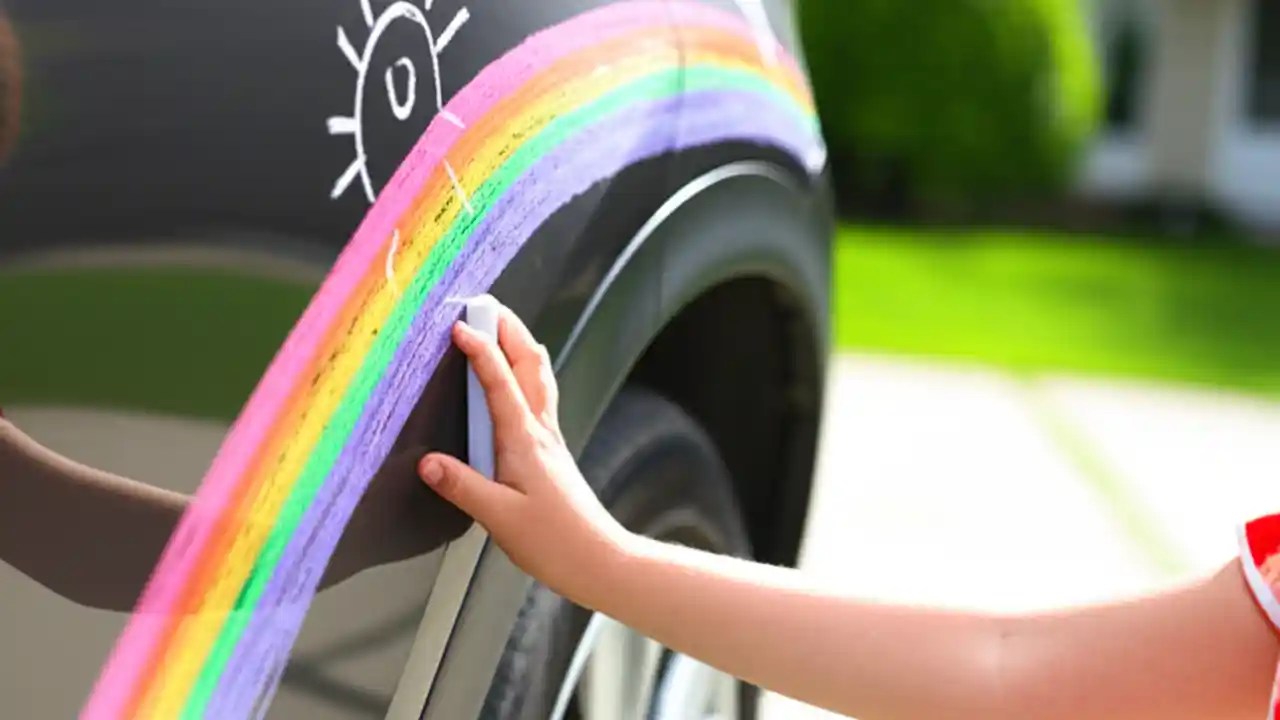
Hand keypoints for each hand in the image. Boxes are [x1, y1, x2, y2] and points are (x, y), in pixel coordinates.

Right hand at [417, 303, 629, 599]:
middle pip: (531, 364)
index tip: (458, 325)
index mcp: (525, 440)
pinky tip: (517, 383)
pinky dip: (526, 375)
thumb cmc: (555, 541)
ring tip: (502, 327)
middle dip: (509, 329)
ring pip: (539, 377)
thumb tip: (428, 462)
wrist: (599, 559)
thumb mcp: (499, 517)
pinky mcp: (551, 453)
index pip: (499, 382)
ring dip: (521, 346)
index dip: (480, 350)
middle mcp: (541, 431)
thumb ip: (462, 486)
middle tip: (486, 305)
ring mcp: (550, 439)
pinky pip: (539, 398)